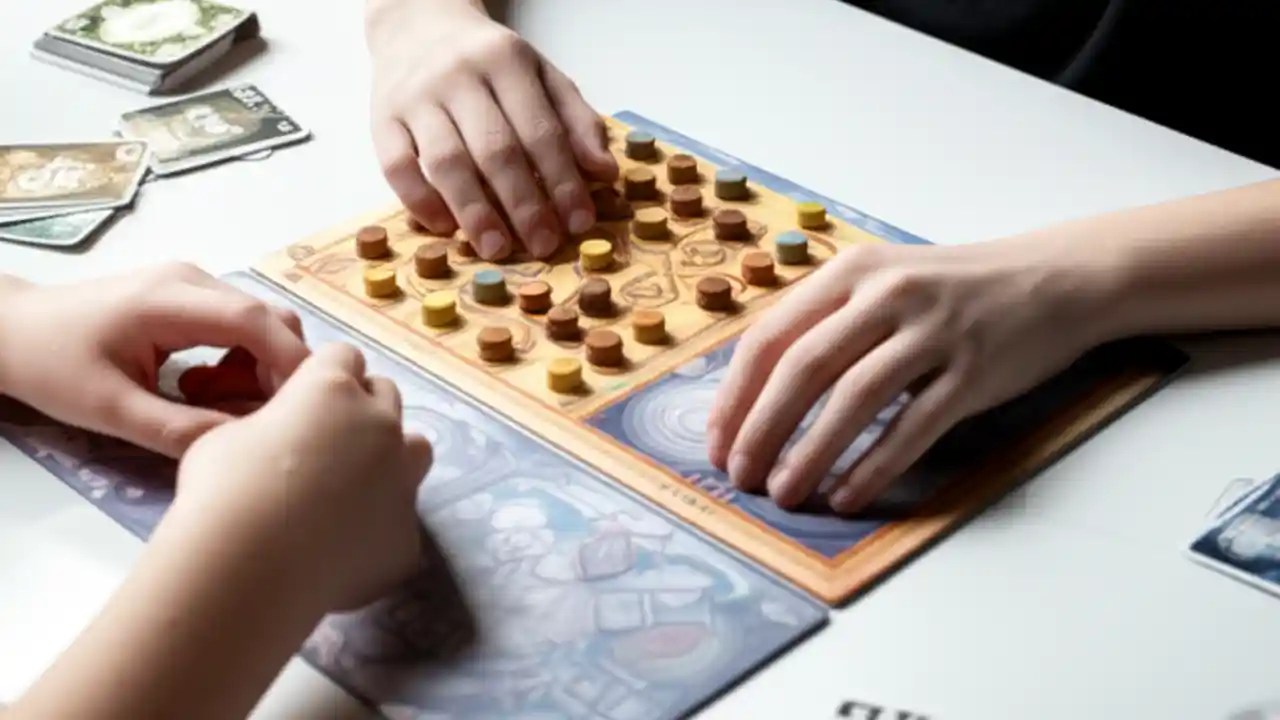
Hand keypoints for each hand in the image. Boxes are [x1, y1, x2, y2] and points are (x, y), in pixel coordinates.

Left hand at [0, 264, 308, 457]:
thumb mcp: (109, 411)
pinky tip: (205, 384)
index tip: (304, 408)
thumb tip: (242, 445)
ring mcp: (193, 282)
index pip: (255, 321)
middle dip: (280, 369)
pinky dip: (242, 357)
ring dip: (259, 365)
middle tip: (253, 415)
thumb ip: (178, 430)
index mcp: (170, 300)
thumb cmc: (53, 366)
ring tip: (217, 401)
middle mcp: (192, 280)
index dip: (289, 363)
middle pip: (271, 317)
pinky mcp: (190, 294)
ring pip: (262, 321)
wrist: (12, 330)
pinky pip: (241, 323)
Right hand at [176, 343, 432, 611]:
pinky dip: (378, 524)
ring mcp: (402, 478)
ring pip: (415, 448)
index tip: (303, 400)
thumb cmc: (221, 492)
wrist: (244, 571)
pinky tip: (342, 547)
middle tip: (322, 443)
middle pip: (384, 396)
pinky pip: (400, 517)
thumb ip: (267, 423)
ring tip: (350, 486)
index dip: (321, 376)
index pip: (342, 357)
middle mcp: (379, 424)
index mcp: (332, 388)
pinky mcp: (407, 534)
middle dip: (360, 410)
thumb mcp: (225, 437)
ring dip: (390, 456)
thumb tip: (276, 436)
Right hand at [366, 0, 617, 260]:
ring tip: (497, 248)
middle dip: (524, 205)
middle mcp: (459, 76)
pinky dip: (420, 201)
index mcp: (507, 61)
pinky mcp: (381, 118)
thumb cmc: (488, 62)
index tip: (579, 222)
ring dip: (475, 211)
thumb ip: (575, 121)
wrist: (417, 24)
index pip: (541, 130)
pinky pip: (396, 166)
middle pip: (495, 150)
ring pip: (446, 162)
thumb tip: (604, 172)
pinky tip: (445, 227)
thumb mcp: (541, 76)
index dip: (563, 181)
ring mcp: (415, 97)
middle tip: (543, 245)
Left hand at [706, 238, 1105, 513]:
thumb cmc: (950, 291)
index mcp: (850, 272)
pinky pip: (914, 426)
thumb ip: (824, 324)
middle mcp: (887, 293)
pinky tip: (848, 494)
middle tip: (741, 477)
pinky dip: (874, 464)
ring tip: (785, 494)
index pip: (771, 336)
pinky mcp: (974, 371)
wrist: (1052, 279)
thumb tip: (755, 399)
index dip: (736, 395)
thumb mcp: (880, 283)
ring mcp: (933, 331)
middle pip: (803, 367)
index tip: (717, 443)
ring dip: (811, 452)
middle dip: (762, 428)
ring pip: (854, 398)